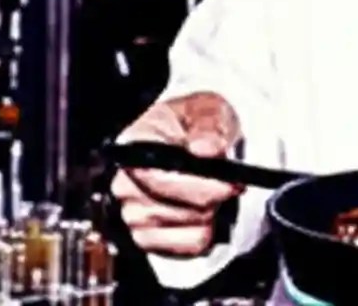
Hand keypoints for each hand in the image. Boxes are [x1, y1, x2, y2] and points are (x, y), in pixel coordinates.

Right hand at [111, 92, 244, 257]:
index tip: (229, 184)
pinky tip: (207, 212)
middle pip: (175, 209)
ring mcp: (135, 215)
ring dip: (212, 214)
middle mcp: (127, 184)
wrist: (200, 140)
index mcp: (134, 148)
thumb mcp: (209, 110)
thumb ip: (209, 127)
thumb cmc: (198, 123)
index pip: (157, 179)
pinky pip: (190, 247)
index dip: (197, 186)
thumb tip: (206, 149)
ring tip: (213, 192)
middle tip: (230, 184)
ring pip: (188, 229)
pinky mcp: (150, 239)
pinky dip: (207, 232)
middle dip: (212, 199)